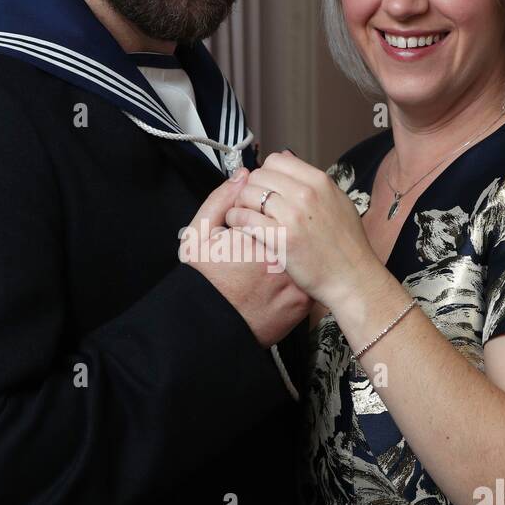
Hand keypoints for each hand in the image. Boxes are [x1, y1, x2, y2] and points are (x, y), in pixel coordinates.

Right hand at [180, 170, 311, 347]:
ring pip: (303, 250)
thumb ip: (220, 200)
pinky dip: (297, 270)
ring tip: (265, 260)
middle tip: (256, 245)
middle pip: (293, 227)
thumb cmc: (202, 282)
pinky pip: (306, 274)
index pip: (274, 207)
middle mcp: (284, 260)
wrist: (209, 329)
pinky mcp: (303, 301)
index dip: (261, 210)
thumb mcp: (198, 235)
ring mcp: (297, 282)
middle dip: (281, 224)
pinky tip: (274, 277)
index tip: (250, 220)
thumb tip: (243, 175)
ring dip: (292, 245)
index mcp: (260, 239)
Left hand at [225, 152, 383, 306]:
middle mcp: (306, 194)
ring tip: (245, 216)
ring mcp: (293, 216)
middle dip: (251, 189)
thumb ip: (312, 181)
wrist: (353, 277)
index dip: (265, 174)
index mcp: (319, 181)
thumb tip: (287, 156)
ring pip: (248, 195)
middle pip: (259, 176)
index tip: (265, 188)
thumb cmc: (346, 244)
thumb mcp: (338, 201)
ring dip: (241, 204)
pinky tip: (240, 227)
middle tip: (252, 205)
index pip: (276, 160)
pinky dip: (237, 220)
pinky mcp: (281, 239)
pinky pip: (245, 219)